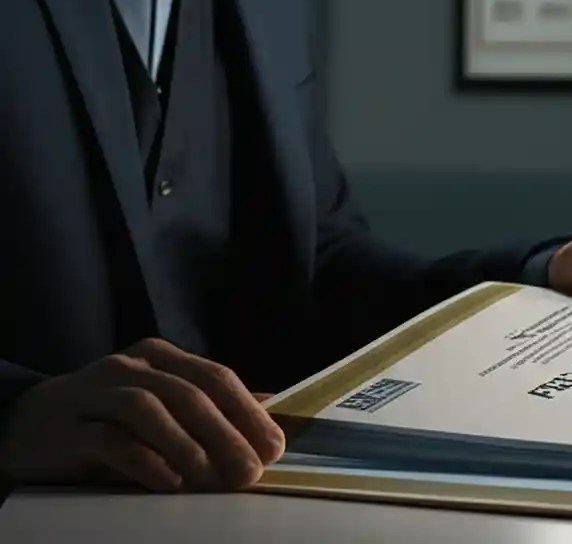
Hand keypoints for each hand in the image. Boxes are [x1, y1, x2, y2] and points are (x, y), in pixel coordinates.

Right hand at [0, 339, 284, 491]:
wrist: (27, 425)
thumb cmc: (108, 418)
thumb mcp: (163, 406)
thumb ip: (212, 407)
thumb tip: (273, 411)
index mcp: (161, 357)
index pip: (216, 377)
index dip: (249, 412)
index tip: (275, 448)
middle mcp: (131, 367)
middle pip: (189, 393)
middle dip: (227, 433)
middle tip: (251, 471)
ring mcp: (96, 392)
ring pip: (150, 410)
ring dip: (188, 446)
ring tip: (212, 478)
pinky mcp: (68, 427)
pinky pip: (111, 439)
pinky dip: (145, 460)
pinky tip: (168, 482)